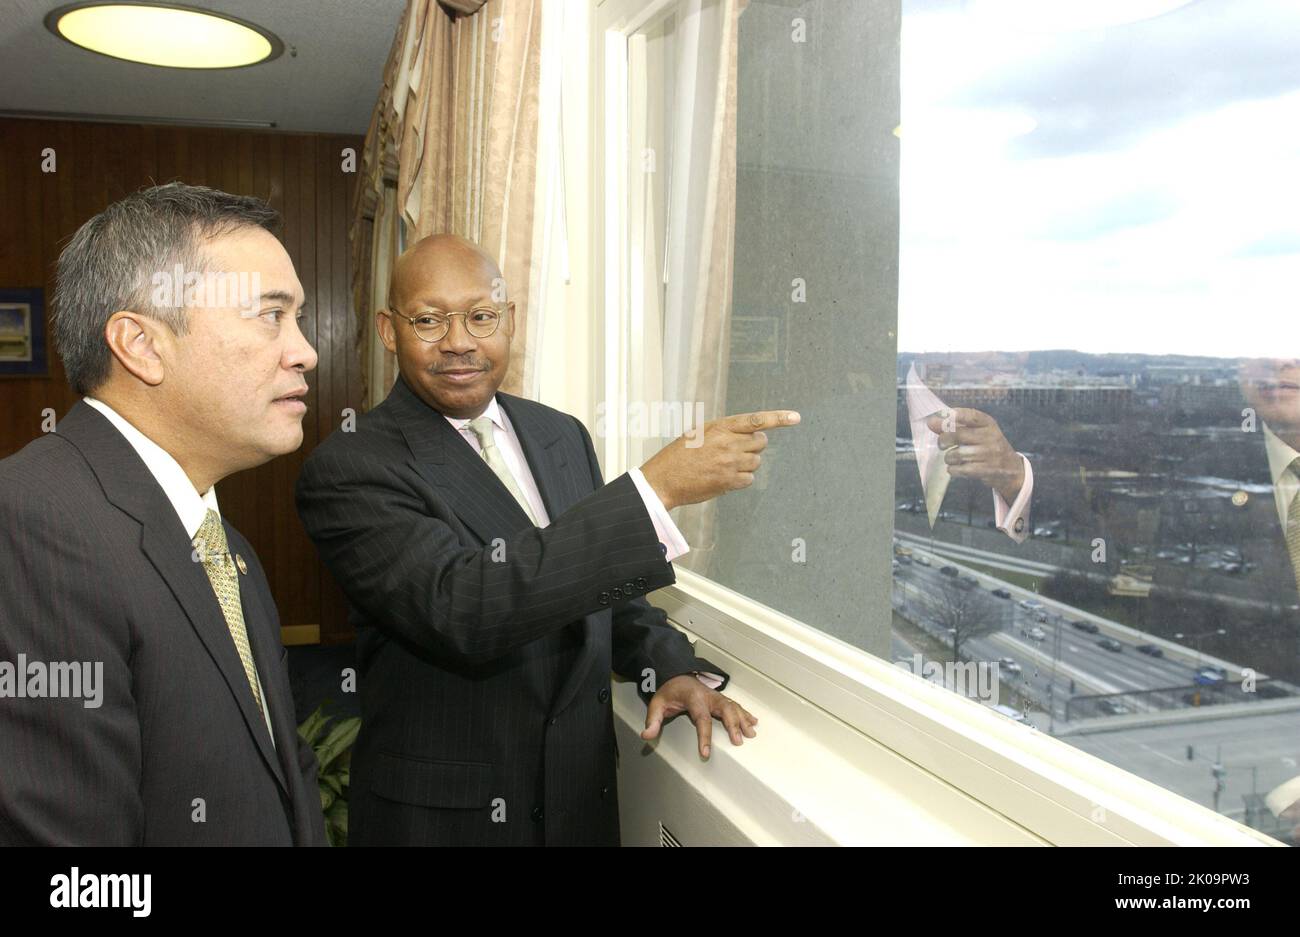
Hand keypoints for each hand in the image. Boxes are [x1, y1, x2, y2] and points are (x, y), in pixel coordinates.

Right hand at [639, 410, 800, 510]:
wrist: (664, 479)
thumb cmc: (679, 455)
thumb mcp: (699, 433)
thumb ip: (724, 432)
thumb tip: (747, 435)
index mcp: (720, 427)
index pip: (755, 420)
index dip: (778, 418)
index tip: (795, 417)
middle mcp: (728, 443)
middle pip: (761, 442)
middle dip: (754, 446)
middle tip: (737, 450)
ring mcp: (730, 463)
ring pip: (755, 462)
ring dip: (746, 463)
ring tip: (724, 465)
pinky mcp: (729, 482)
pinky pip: (749, 479)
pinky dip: (741, 479)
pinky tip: (724, 477)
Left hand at [640, 674, 757, 758]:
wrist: (676, 675)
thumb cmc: (668, 692)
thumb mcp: (656, 704)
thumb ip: (652, 720)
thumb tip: (646, 735)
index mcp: (693, 698)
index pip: (701, 719)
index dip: (704, 737)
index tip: (706, 753)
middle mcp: (708, 696)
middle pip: (724, 709)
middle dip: (732, 724)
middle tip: (738, 741)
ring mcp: (716, 696)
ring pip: (732, 706)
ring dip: (742, 720)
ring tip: (751, 734)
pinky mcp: (720, 698)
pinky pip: (735, 705)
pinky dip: (745, 713)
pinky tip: (753, 721)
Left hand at [924, 407, 1024, 502]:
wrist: (1010, 468)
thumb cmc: (987, 446)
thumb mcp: (977, 432)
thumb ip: (954, 426)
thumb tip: (931, 422)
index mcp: (988, 424)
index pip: (972, 416)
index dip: (956, 415)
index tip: (943, 414)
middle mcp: (990, 437)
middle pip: (958, 435)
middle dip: (944, 440)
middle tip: (942, 444)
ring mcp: (989, 454)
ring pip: (956, 454)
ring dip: (949, 457)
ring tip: (952, 457)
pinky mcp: (985, 470)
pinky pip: (959, 469)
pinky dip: (953, 469)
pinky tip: (956, 467)